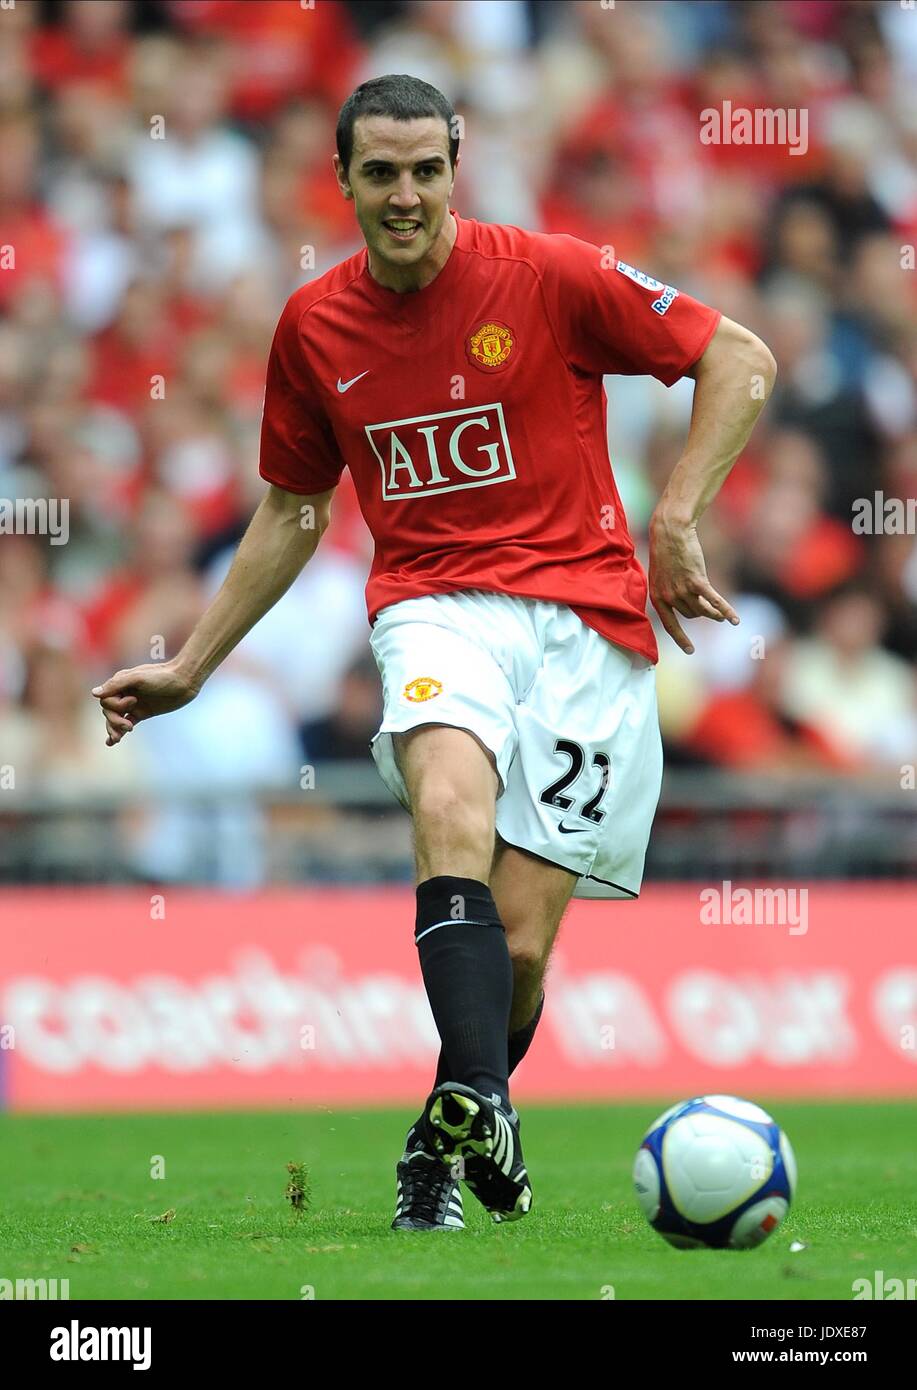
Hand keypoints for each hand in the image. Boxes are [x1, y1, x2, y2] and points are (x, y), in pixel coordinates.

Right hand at [91, 661, 199, 745]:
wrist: (185, 681)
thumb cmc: (162, 676)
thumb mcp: (138, 677)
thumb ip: (116, 685)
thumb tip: (94, 694)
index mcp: (121, 683)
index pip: (106, 700)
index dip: (115, 705)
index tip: (134, 701)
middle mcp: (125, 693)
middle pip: (109, 711)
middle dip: (114, 721)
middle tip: (128, 726)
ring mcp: (133, 704)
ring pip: (116, 718)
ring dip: (114, 728)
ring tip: (118, 738)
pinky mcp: (142, 712)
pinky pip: (126, 723)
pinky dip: (119, 732)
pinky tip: (112, 742)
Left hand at [648, 514, 737, 654]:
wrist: (670, 532)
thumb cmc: (666, 551)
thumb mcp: (662, 576)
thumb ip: (671, 592)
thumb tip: (687, 608)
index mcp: (657, 597)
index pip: (670, 625)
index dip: (680, 639)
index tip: (690, 650)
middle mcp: (669, 597)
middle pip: (692, 615)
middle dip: (702, 613)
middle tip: (711, 610)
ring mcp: (683, 591)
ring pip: (703, 610)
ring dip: (715, 614)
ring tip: (724, 616)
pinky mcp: (697, 582)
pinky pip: (715, 602)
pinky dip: (726, 611)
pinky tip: (735, 620)